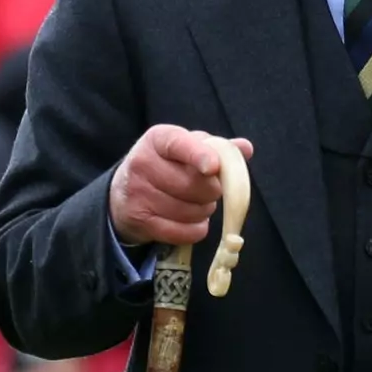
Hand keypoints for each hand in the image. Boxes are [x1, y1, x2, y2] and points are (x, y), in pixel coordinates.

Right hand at [110, 127, 253, 248]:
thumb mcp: (188, 149)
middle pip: (194, 184)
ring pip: (191, 211)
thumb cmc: (167, 165)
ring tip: (196, 203)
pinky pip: (183, 232)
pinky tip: (191, 220)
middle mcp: (142, 163)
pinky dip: (196, 229)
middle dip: (211, 191)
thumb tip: (245, 147)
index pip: (180, 144)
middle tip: (208, 190)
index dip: (199, 156)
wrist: (126, 192)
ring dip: (204, 211)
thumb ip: (216, 148)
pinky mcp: (140, 220)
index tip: (213, 167)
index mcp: (158, 139)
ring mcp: (138, 193)